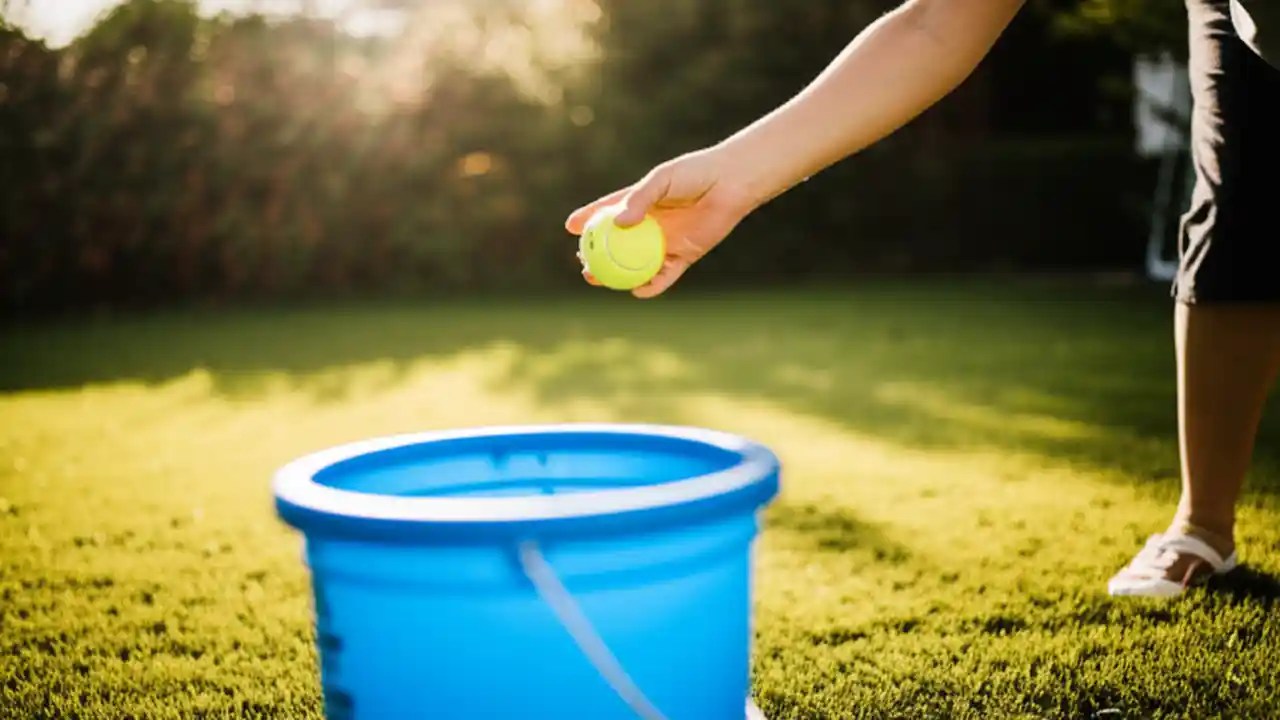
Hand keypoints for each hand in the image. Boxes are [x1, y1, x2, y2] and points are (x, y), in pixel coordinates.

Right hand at [567, 146, 757, 297]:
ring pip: (636, 265)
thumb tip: (618, 224)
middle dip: (598, 255)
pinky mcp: (684, 256)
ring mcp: (665, 243)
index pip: (608, 212)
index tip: (570, 227)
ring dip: (618, 276)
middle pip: (617, 245)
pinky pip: (664, 276)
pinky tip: (638, 290)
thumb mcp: (662, 180)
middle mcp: (650, 225)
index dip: (589, 220)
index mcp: (641, 203)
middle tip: (583, 261)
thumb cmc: (695, 174)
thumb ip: (640, 199)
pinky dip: (651, 286)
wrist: (731, 184)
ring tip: (600, 280)